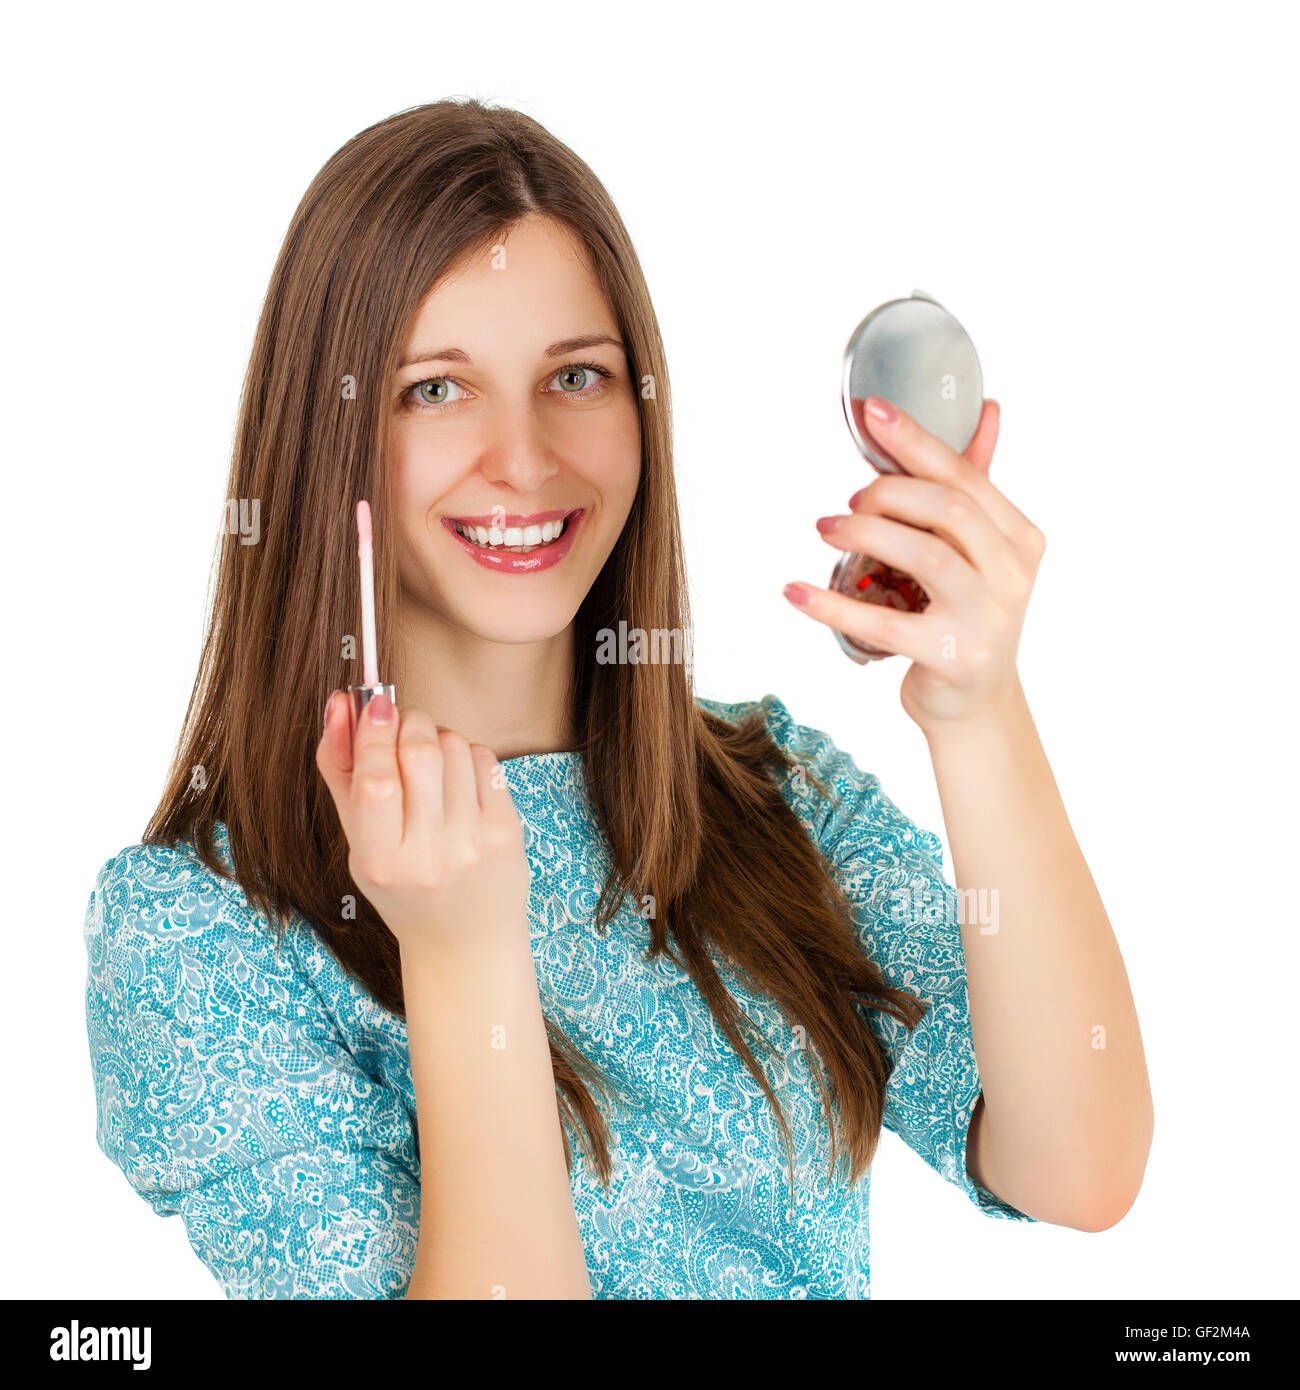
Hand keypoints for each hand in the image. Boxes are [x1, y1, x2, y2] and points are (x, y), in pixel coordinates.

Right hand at [315, 692, 531, 957]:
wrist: (465, 941)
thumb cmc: (404, 887)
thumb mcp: (358, 841)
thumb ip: (341, 771)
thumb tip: (340, 703)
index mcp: (380, 862)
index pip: (375, 781)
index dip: (373, 733)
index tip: (373, 704)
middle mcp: (430, 856)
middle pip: (419, 754)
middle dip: (408, 722)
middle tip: (401, 725)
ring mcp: (473, 843)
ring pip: (454, 747)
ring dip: (437, 737)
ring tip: (430, 764)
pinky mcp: (507, 831)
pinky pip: (485, 758)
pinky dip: (467, 753)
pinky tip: (457, 780)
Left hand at [784, 396, 1045, 730]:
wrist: (973, 705)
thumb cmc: (964, 617)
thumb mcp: (977, 552)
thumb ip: (973, 484)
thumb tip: (989, 409)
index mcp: (1019, 538)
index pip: (966, 476)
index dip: (916, 440)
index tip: (872, 411)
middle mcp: (1012, 575)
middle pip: (949, 509)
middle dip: (887, 493)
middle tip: (847, 504)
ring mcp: (986, 618)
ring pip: (925, 556)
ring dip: (865, 534)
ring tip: (826, 530)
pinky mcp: (953, 658)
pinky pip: (885, 624)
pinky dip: (834, 605)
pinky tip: (796, 592)